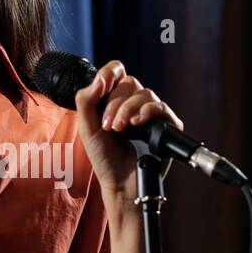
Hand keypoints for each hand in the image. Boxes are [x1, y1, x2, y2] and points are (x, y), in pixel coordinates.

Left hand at [74, 59, 184, 206]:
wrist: (120, 182)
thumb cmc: (104, 157)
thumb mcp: (86, 127)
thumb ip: (86, 99)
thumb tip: (100, 78)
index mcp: (114, 99)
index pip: (116, 71)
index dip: (110, 72)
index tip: (102, 84)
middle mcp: (133, 103)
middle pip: (129, 82)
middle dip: (115, 103)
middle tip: (108, 126)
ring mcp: (149, 114)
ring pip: (145, 93)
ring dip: (128, 110)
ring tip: (120, 130)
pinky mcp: (165, 125)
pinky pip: (160, 107)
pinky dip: (147, 112)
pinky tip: (136, 125)